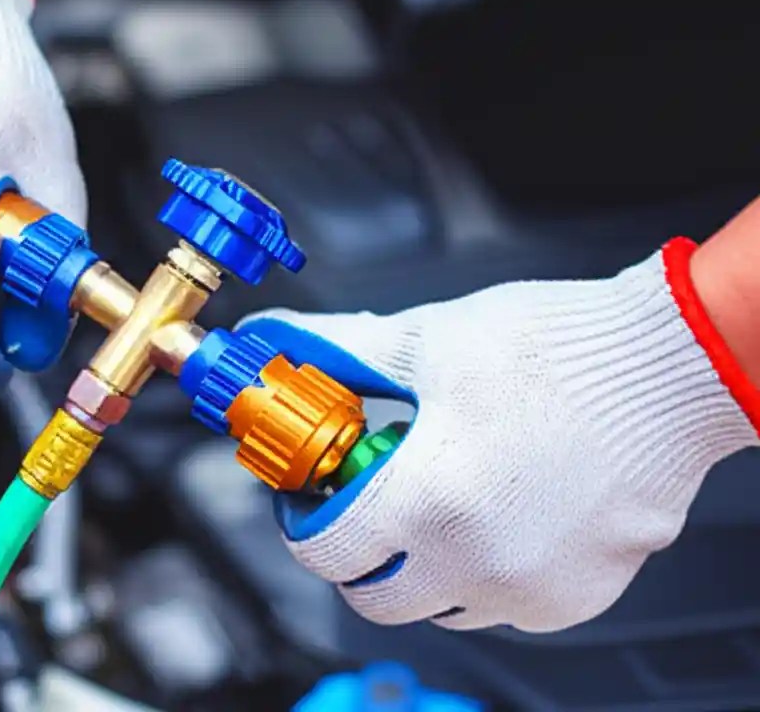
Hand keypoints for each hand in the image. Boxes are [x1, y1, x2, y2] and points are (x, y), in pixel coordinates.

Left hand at [239, 241, 758, 631]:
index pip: (326, 554)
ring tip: (439, 502)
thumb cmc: (558, 349)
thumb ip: (340, 352)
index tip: (310, 502)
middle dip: (356, 558)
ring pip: (438, 608)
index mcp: (429, 499)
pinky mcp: (575, 596)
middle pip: (375, 598)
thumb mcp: (428, 339)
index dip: (303, 526)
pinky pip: (502, 608)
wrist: (669, 367)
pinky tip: (497, 517)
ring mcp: (529, 587)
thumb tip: (278, 342)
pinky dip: (484, 575)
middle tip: (366, 508)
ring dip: (420, 568)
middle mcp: (477, 560)